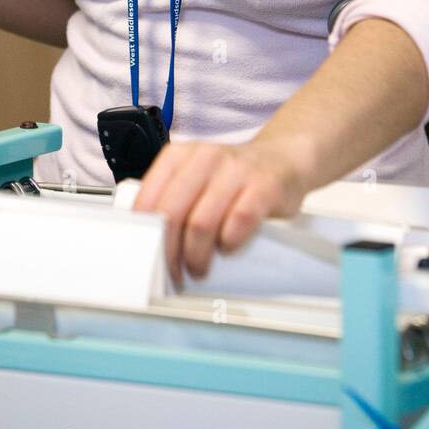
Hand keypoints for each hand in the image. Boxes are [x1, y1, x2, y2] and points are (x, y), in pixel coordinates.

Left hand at [132, 138, 309, 285]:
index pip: (148, 199)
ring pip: (201, 223)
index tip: (149, 257)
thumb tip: (147, 243)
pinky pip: (239, 220)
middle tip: (175, 272)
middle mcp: (205, 157)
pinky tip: (228, 249)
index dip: (145, 236)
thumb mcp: (196, 178)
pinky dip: (229, 242)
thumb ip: (172, 201)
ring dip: (197, 256)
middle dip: (169, 252)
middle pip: (172, 214)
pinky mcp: (264, 185)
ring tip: (200, 269)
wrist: (283, 159)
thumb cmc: (233, 178)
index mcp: (180, 155)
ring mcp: (236, 170)